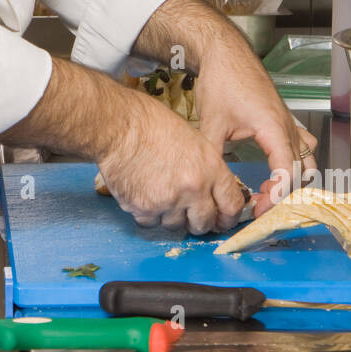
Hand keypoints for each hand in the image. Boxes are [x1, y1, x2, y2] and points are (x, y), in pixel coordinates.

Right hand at [97, 89, 247, 234]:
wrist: (119, 126)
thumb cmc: (152, 125)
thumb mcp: (194, 141)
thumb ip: (207, 169)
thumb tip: (212, 192)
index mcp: (210, 168)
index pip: (231, 205)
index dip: (227, 217)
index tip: (222, 221)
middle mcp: (193, 189)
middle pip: (204, 224)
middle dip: (198, 222)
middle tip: (189, 214)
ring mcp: (168, 201)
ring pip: (175, 226)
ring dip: (170, 217)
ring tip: (160, 195)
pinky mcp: (143, 208)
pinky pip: (151, 224)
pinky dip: (148, 215)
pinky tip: (144, 195)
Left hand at [195, 37, 316, 215]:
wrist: (226, 54)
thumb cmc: (222, 81)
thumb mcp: (212, 122)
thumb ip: (213, 154)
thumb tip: (211, 180)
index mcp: (274, 128)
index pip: (287, 172)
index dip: (276, 196)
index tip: (258, 208)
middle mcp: (288, 126)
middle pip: (299, 171)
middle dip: (281, 193)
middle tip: (257, 205)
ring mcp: (289, 122)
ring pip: (306, 159)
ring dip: (292, 179)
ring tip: (267, 189)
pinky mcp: (284, 119)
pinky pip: (302, 145)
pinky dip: (295, 162)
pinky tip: (276, 169)